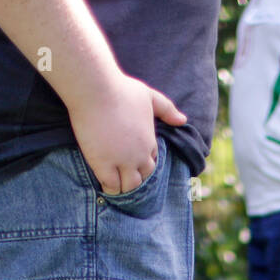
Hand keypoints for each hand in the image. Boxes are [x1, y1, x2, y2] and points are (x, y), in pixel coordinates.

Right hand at [68, 72, 185, 194]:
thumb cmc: (121, 90)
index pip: (151, 162)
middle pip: (143, 178)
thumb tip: (183, 120)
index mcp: (150, 141)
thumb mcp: (149, 96)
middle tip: (121, 177)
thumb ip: (167, 109)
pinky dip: (109, 189)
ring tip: (114, 184)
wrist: (96, 90)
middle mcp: (139, 155)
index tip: (131, 162)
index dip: (142, 163)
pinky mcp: (103, 165)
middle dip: (135, 178)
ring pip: (129, 187)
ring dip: (123, 188)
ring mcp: (122, 162)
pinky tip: (104, 185)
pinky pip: (111, 187)